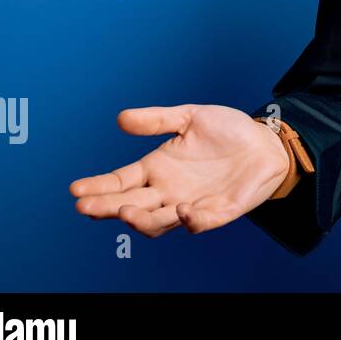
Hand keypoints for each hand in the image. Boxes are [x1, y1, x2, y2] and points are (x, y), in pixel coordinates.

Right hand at [69, 104, 290, 237]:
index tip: (75, 189)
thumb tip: (121, 118)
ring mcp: (191, 203)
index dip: (98, 186)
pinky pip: (200, 222)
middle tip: (85, 206)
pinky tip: (181, 210)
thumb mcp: (190, 117)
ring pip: (158, 222)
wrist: (266, 143)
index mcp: (157, 168)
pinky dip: (190, 220)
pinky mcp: (218, 212)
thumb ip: (158, 119)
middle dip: (107, 207)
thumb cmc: (228, 131)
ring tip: (125, 211)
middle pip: (130, 205)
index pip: (120, 181)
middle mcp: (168, 191)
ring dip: (141, 219)